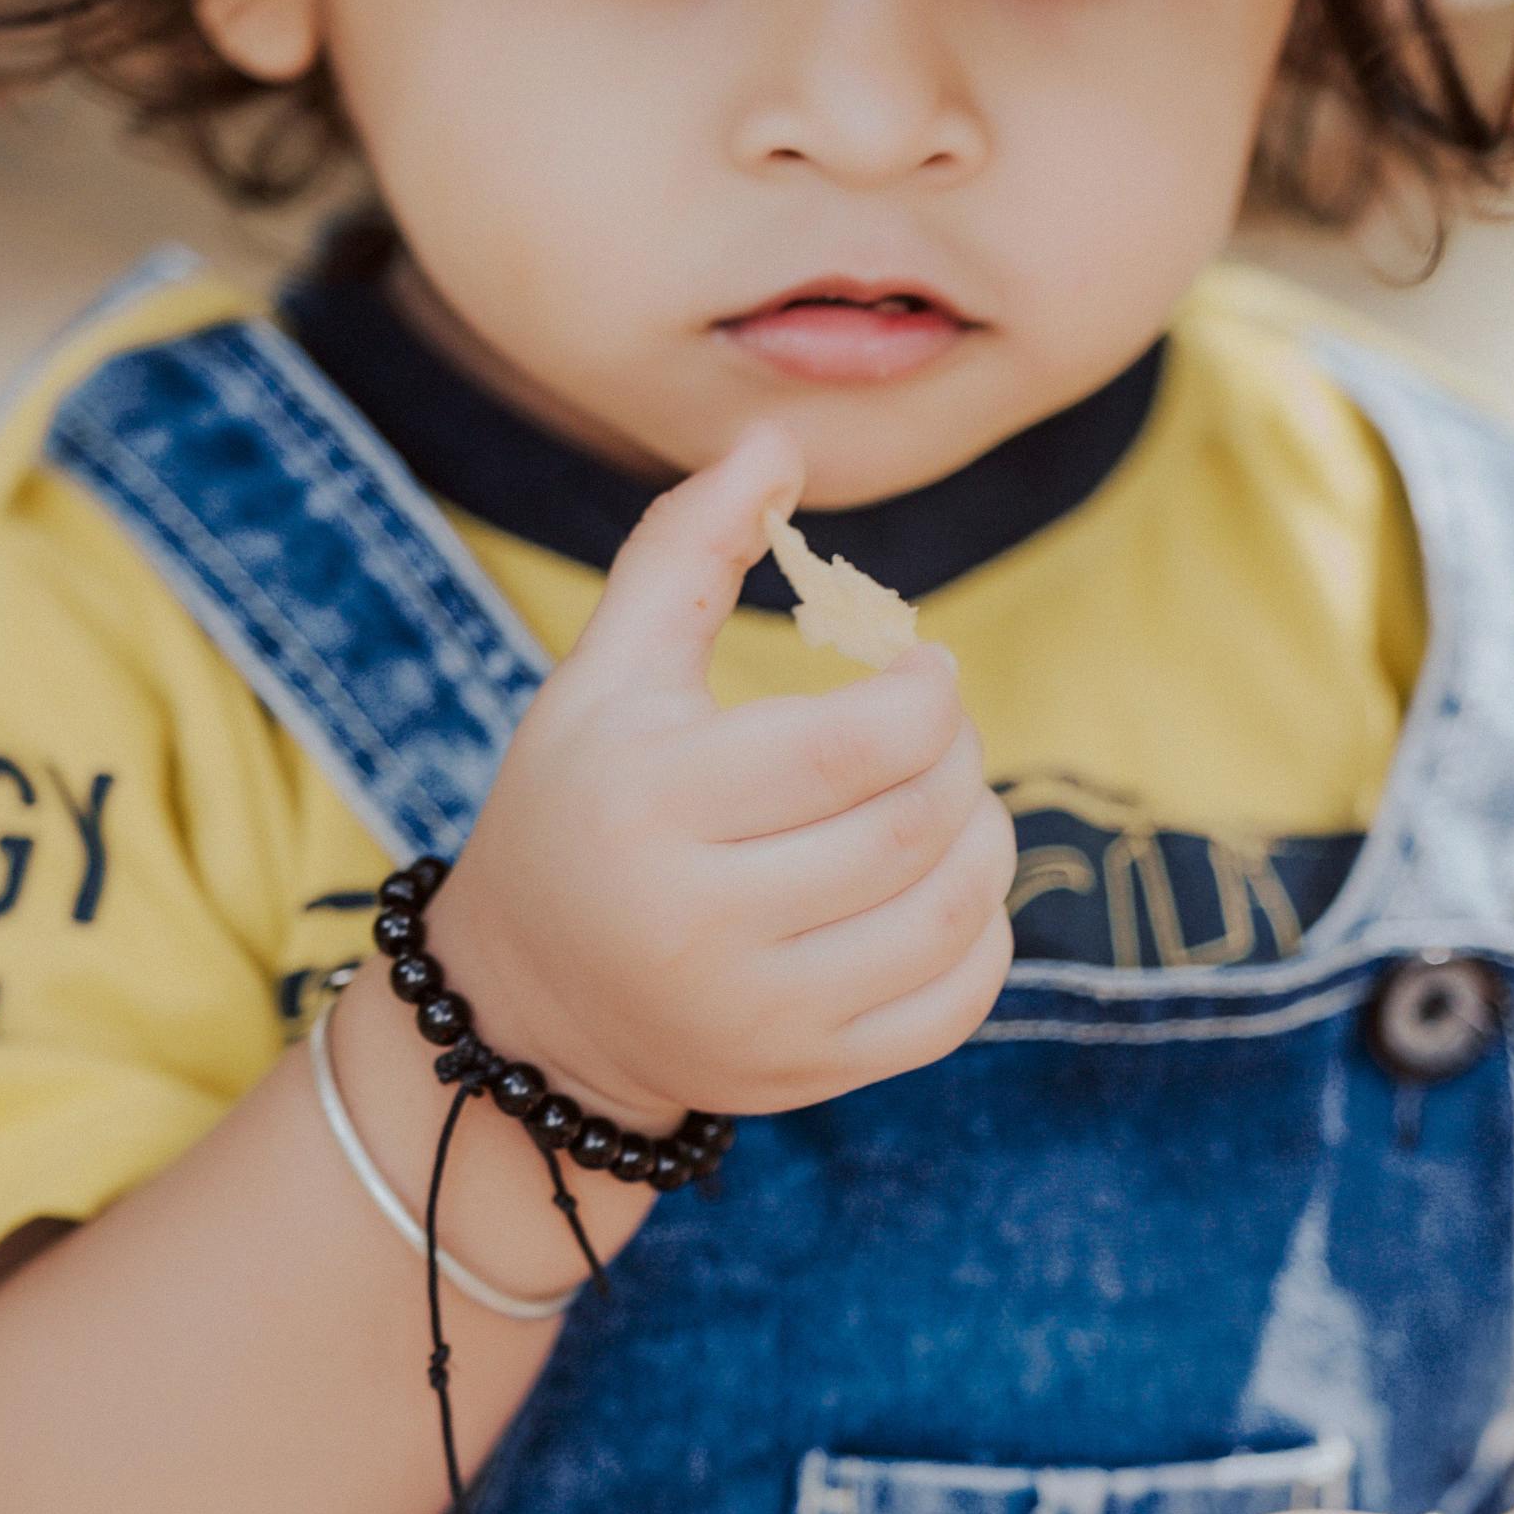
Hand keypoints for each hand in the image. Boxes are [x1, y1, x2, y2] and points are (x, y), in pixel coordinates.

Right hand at [439, 425, 1018, 1128]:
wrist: (529, 1009)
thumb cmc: (580, 805)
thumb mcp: (606, 674)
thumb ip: (686, 548)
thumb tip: (780, 436)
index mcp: (650, 805)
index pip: (858, 746)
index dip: (929, 692)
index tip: (924, 666)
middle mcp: (699, 924)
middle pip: (916, 826)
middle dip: (959, 757)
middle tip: (937, 729)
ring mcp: (759, 1018)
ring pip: (951, 912)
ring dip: (985, 835)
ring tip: (949, 798)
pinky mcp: (807, 1076)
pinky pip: (957, 1000)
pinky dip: (982, 929)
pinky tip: (942, 886)